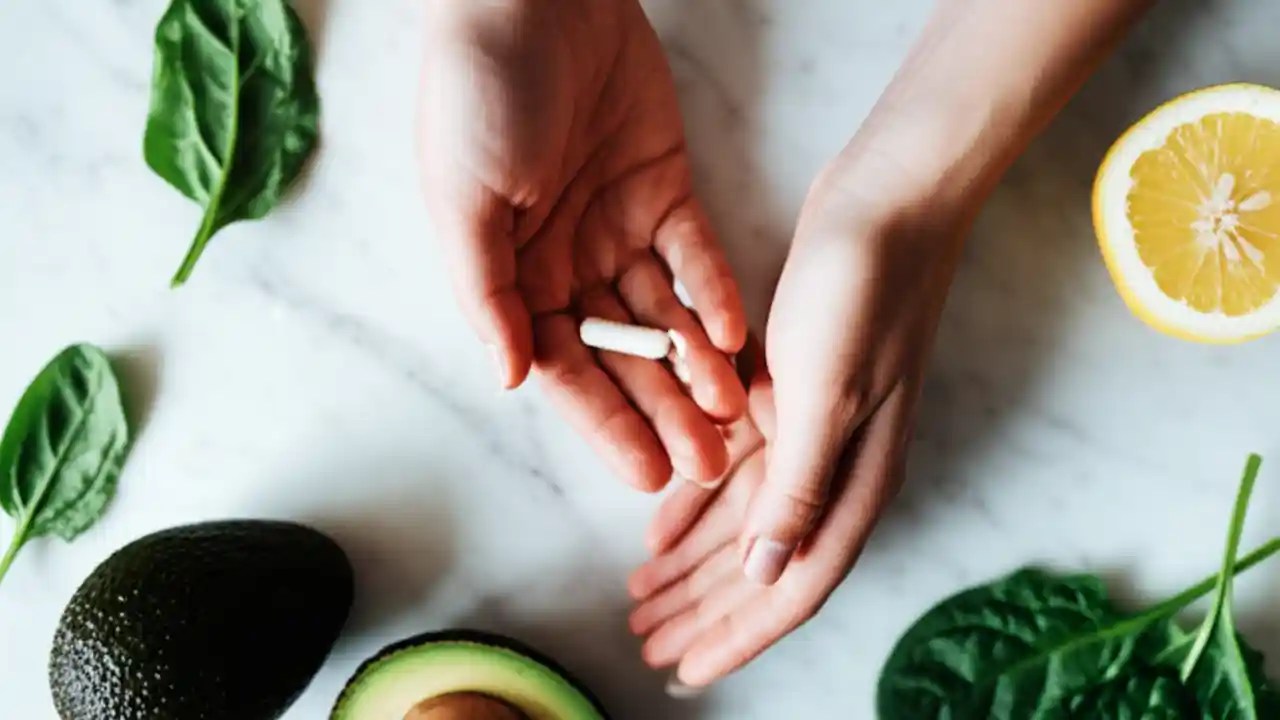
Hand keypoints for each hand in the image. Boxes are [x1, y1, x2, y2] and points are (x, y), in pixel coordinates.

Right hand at [419, 0, 746, 489]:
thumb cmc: (478, 97)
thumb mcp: (462, 202)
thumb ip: (487, 294)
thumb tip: (511, 380)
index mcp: (510, 276)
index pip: (564, 369)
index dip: (606, 423)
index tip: (648, 472)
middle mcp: (565, 263)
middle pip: (623, 354)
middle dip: (663, 410)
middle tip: (709, 463)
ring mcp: (617, 228)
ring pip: (665, 316)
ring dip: (698, 365)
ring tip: (734, 415)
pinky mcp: (663, 189)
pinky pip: (694, 254)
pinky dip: (714, 292)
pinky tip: (736, 335)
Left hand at [629, 142, 971, 685]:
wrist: (889, 199)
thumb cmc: (861, 292)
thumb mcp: (825, 394)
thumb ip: (801, 489)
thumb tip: (769, 575)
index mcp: (851, 481)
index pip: (789, 586)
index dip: (736, 634)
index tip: (685, 670)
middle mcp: (835, 468)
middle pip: (760, 565)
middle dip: (703, 609)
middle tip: (648, 642)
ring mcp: (812, 431)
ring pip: (743, 521)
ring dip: (693, 563)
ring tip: (644, 599)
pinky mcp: (788, 393)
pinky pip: (735, 467)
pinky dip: (696, 500)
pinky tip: (658, 527)